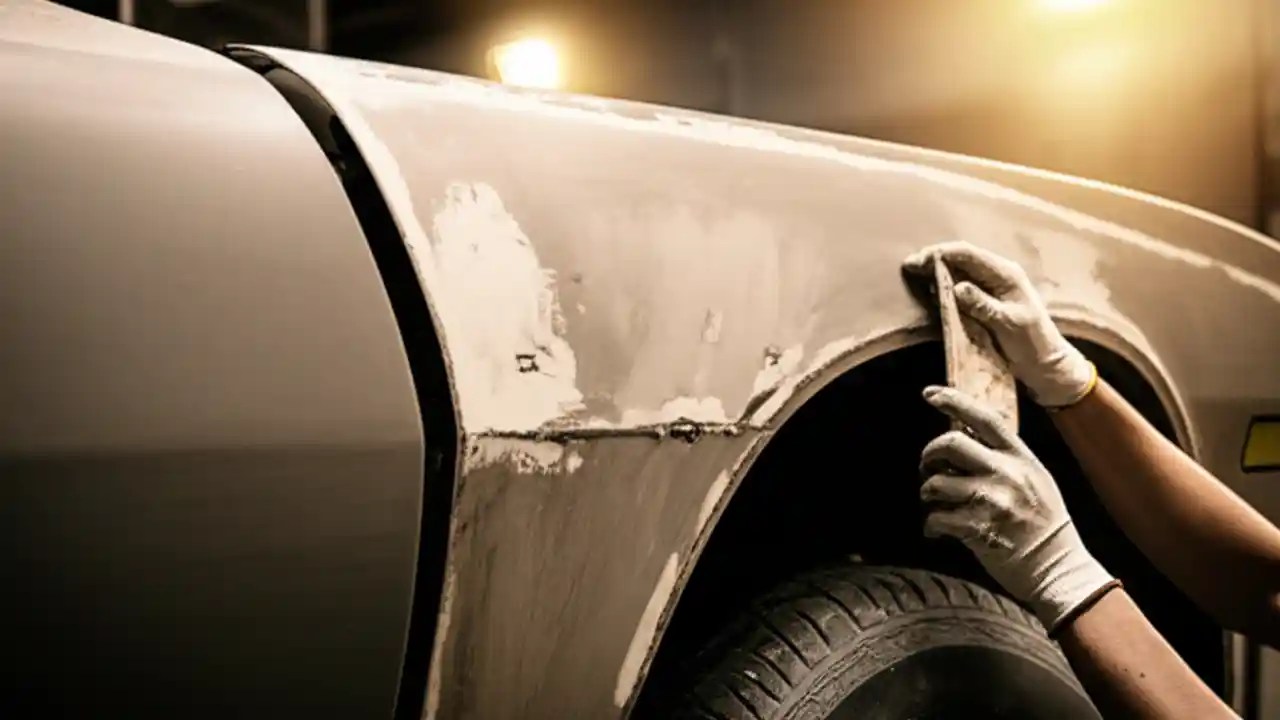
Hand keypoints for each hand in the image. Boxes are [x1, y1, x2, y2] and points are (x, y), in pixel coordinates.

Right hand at [903, 241, 1095, 407]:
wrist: (1045, 363)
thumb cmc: (1032, 342)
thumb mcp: (1009, 323)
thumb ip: (983, 305)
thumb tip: (957, 287)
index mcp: (1006, 274)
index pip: (968, 254)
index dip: (940, 254)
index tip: (916, 261)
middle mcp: (998, 274)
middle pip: (961, 257)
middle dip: (934, 258)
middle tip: (909, 265)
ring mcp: (992, 286)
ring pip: (959, 269)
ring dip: (937, 270)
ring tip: (915, 274)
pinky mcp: (986, 299)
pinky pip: (961, 285)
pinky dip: (944, 284)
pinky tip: (930, 288)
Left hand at [919, 384, 1112, 629]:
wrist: (1059, 570)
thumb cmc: (1044, 525)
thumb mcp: (1036, 479)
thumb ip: (1006, 458)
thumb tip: (967, 438)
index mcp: (1021, 458)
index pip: (985, 418)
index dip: (954, 400)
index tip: (929, 393)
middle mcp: (1006, 474)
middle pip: (950, 442)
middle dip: (929, 455)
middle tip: (928, 469)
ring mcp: (992, 501)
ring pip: (935, 483)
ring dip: (928, 495)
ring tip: (937, 506)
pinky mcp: (978, 529)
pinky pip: (936, 519)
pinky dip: (931, 526)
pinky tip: (938, 531)